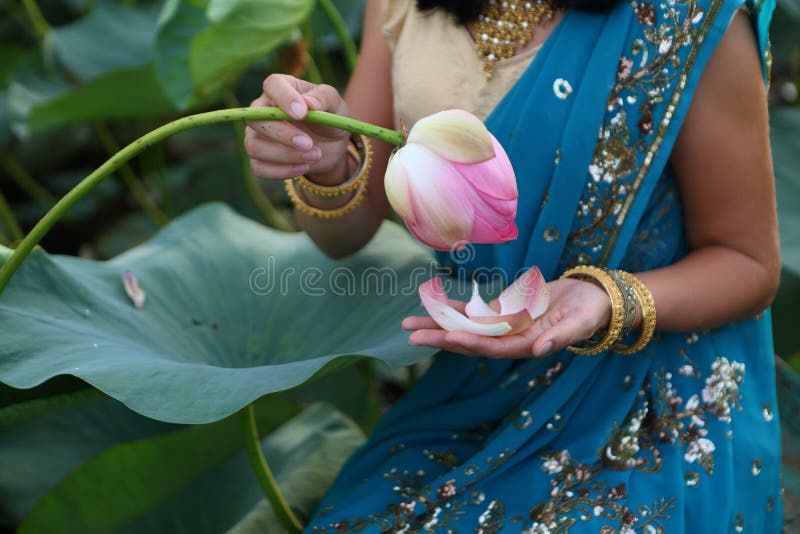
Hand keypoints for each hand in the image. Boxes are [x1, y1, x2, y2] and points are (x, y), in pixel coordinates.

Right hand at [245, 74, 350, 183]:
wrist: (330, 146)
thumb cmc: (329, 118)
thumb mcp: (335, 105)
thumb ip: (324, 98)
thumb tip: (309, 103)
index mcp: (281, 88)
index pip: (273, 85)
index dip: (284, 98)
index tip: (302, 113)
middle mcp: (263, 109)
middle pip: (256, 119)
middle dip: (283, 135)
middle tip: (309, 144)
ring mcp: (257, 135)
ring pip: (254, 146)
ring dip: (285, 156)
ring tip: (315, 156)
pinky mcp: (259, 158)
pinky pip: (259, 168)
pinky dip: (282, 171)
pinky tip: (303, 167)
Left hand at [402, 278, 611, 357]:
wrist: (593, 299)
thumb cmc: (590, 313)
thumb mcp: (580, 324)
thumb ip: (560, 337)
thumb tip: (540, 350)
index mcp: (526, 345)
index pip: (492, 347)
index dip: (469, 343)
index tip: (447, 337)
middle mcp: (510, 339)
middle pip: (470, 340)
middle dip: (441, 336)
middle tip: (411, 334)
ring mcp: (505, 326)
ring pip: (466, 326)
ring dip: (440, 324)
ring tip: (409, 323)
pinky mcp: (504, 312)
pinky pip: (474, 312)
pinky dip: (454, 309)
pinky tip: (433, 305)